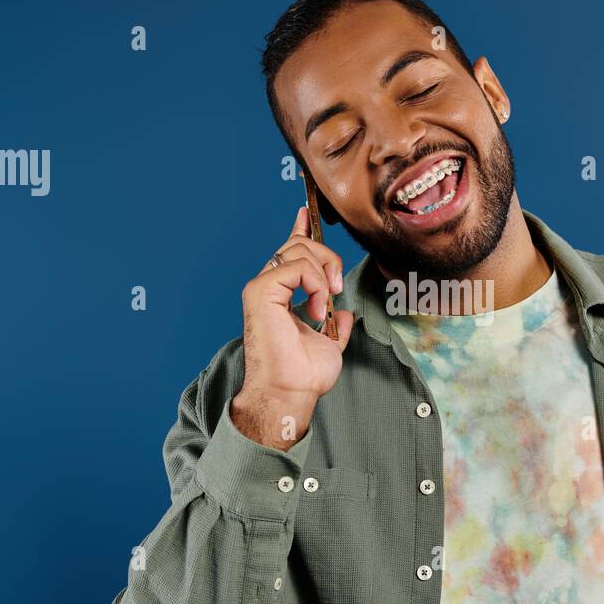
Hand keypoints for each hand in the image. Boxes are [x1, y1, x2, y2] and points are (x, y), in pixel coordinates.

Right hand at [231, 206, 353, 448]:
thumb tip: (344, 312)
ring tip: (324, 306)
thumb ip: (335, 324)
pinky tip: (315, 309)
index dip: (300, 229)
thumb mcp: (329, 344)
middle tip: (334, 289)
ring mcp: (261, 287)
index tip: (306, 212)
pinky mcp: (260, 291)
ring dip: (322, 273)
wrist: (290, 392)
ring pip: (299, 249)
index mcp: (280, 294)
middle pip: (298, 243)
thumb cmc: (303, 376)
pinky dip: (313, 283)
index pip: (289, 252)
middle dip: (326, 256)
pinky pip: (295, 265)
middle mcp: (267, 286)